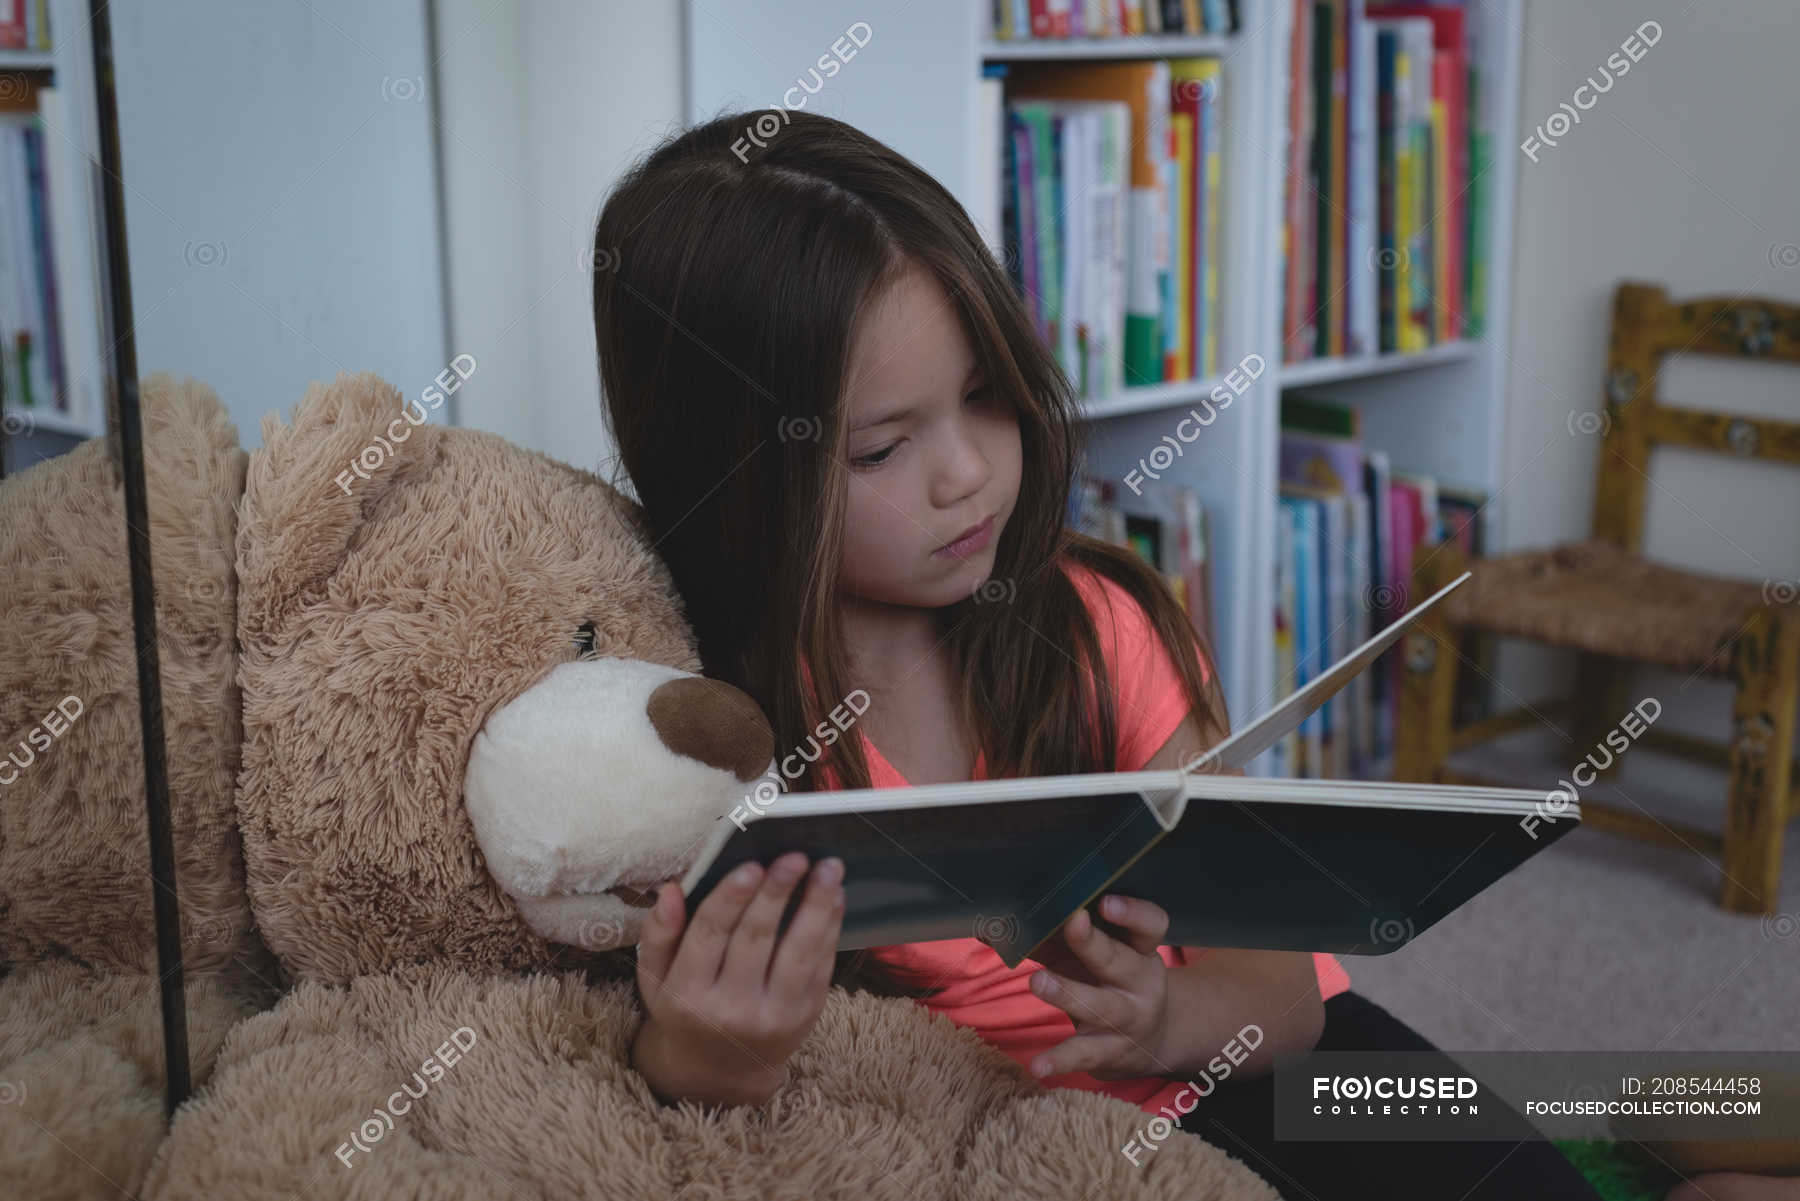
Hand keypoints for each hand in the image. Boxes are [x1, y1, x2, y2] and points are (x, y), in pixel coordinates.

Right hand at [631, 851, 844, 1107]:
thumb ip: (659, 933)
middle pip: (756, 940)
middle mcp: (731, 1009)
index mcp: (687, 995)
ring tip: (828, 868)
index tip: (751, 864)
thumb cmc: (685, 1008)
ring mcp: (772, 1016)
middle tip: (794, 857)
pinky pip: (819, 966)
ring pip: (797, 953)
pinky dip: (829, 928)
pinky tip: (834, 897)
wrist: (720, 1070)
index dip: (731, 898)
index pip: (710, 936)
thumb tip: (671, 889)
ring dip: (816, 906)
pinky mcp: (804, 1016)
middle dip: (777, 894)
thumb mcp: (656, 978)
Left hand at [1026, 894, 1175, 1081]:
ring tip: (1038, 982)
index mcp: (1139, 949)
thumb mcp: (1093, 957)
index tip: (1105, 901)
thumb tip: (992, 920)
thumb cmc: (1108, 982)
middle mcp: (1139, 983)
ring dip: (1068, 993)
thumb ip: (1053, 936)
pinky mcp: (1108, 1052)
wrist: (1147, 1042)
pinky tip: (1038, 1066)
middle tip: (1073, 923)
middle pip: (1118, 960)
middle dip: (1092, 943)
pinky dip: (1060, 1060)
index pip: (1150, 925)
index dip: (1133, 912)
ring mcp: (1126, 1020)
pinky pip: (1083, 1054)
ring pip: (1100, 1006)